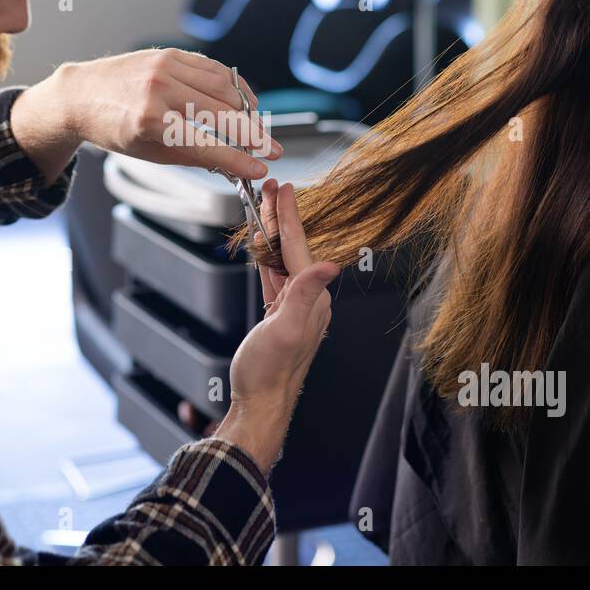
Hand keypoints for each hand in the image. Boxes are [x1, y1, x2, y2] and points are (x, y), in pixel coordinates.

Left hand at [60, 48, 281, 179]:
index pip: (207, 145)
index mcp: (150, 122)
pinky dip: (234, 85)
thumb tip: (229, 164)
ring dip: (247, 110)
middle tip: (269, 149)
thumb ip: (191, 156)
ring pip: (224, 88)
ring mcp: (165, 68)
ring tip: (258, 127)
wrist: (81, 94)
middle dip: (253, 135)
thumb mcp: (147, 152)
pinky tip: (244, 100)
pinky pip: (213, 68)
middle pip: (223, 115)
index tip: (261, 168)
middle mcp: (159, 91)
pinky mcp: (169, 55)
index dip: (239, 160)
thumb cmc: (112, 128)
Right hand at [213, 182, 338, 474]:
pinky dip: (266, 256)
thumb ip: (305, 295)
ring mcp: (293, 307)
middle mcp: (308, 300)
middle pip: (292, 247)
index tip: (283, 188)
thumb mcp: (285, 330)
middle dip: (281, 215)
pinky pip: (273, 276)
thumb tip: (330, 265)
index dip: (289, 215)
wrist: (259, 403)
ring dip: (272, 231)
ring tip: (262, 204)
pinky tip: (262, 244)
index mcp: (312, 299)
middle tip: (270, 186)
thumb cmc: (268, 373)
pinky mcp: (278, 315)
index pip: (299, 247)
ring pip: (282, 259)